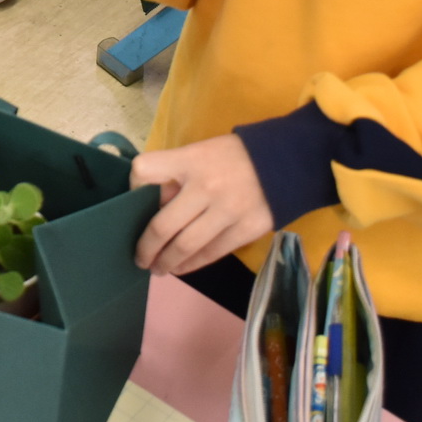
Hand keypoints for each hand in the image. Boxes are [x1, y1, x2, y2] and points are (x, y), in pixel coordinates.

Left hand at [131, 136, 275, 275]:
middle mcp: (205, 186)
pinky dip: (192, 264)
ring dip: (166, 262)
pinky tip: (182, 267)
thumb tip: (154, 206)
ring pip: (185, 246)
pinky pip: (211, 253)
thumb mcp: (202, 152)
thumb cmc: (235, 156)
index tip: (133, 201)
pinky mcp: (246, 230)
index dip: (134, 187)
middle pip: (162, 225)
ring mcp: (227, 211)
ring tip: (159, 268)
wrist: (288, 160)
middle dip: (145, 247)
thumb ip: (178, 175)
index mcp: (190, 161)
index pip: (145, 170)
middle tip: (140, 258)